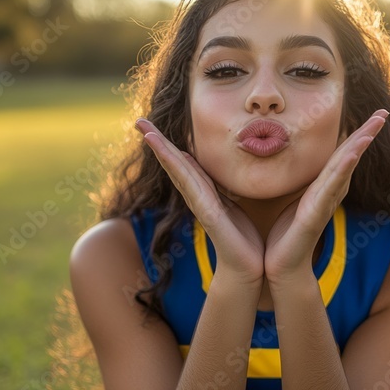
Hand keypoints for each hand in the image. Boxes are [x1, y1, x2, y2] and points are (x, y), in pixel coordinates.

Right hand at [136, 118, 264, 285]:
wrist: (249, 268)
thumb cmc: (244, 239)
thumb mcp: (235, 205)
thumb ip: (224, 188)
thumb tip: (217, 172)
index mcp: (204, 192)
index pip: (182, 163)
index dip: (168, 144)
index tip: (152, 125)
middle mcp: (197, 197)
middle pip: (173, 164)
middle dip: (157, 142)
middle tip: (139, 121)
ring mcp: (201, 205)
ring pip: (178, 172)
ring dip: (163, 151)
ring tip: (147, 132)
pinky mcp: (210, 215)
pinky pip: (193, 188)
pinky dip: (180, 170)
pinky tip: (172, 155)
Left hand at [264, 109, 389, 284]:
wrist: (279, 267)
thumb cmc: (283, 236)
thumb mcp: (288, 201)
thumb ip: (296, 183)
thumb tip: (290, 162)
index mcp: (322, 188)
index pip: (342, 156)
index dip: (356, 135)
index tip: (370, 115)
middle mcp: (329, 193)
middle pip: (351, 157)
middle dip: (367, 134)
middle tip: (383, 112)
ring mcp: (325, 203)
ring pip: (346, 168)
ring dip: (360, 145)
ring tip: (374, 125)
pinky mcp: (316, 214)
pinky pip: (332, 188)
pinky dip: (344, 168)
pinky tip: (352, 153)